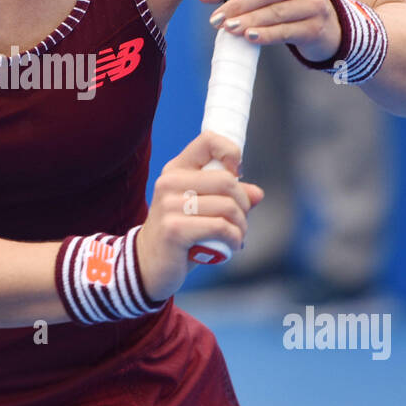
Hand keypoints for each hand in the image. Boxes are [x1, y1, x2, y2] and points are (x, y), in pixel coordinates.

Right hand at [136, 132, 263, 300]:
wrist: (148, 265)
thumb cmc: (180, 235)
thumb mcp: (203, 210)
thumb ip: (229, 197)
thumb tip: (257, 193)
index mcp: (176, 170)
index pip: (208, 140)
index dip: (231, 153)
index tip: (236, 175)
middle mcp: (170, 182)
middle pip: (227, 180)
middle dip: (243, 204)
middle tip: (240, 221)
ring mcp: (169, 205)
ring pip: (227, 206)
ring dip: (241, 227)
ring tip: (235, 237)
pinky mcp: (174, 229)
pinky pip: (221, 228)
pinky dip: (234, 239)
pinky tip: (231, 246)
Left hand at [196, 0, 341, 61]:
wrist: (317, 25)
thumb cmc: (280, 1)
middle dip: (240, 5)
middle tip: (218, 17)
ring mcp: (314, 4)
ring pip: (277, 12)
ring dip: (250, 21)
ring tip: (229, 27)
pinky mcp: (314, 28)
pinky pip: (286, 31)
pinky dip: (266, 35)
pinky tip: (249, 37)